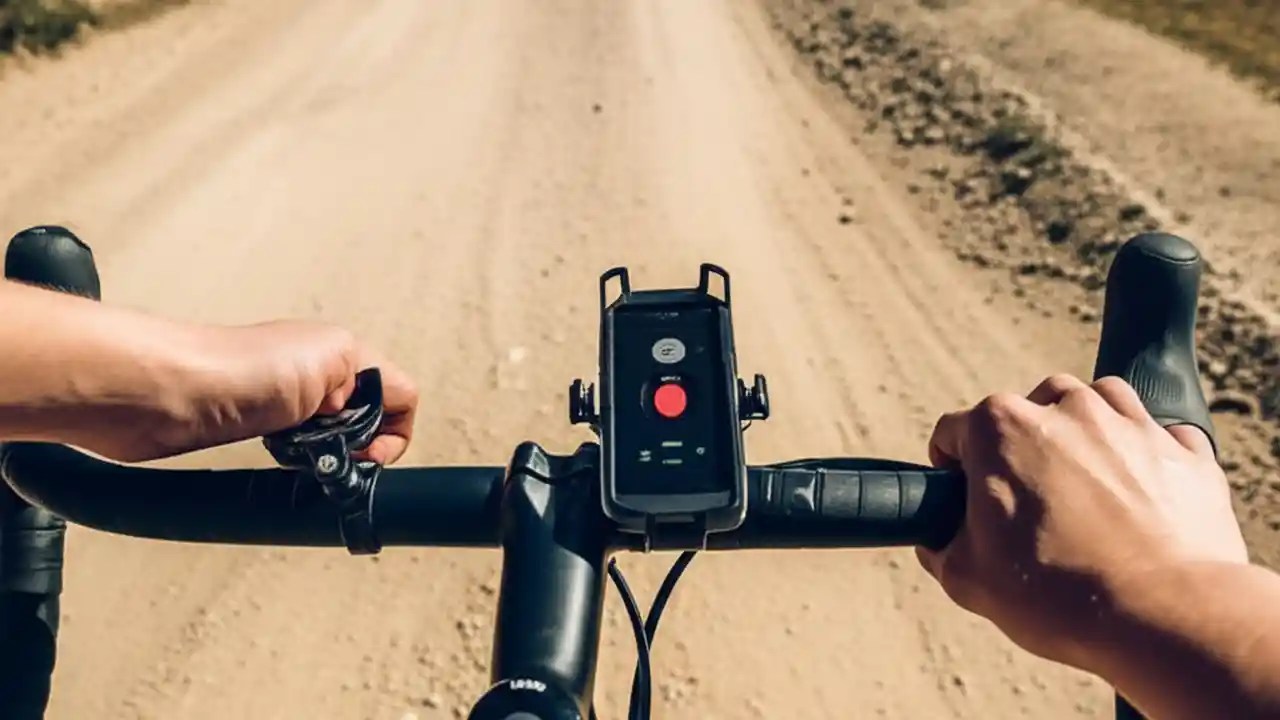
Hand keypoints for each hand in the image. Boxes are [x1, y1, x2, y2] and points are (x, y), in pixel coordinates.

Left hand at [179, 320, 418, 464]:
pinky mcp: (252, 426)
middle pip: (367, 421)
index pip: (399, 396)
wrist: (162, 391)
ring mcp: (283, 402)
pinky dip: (294, 465)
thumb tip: (377, 426)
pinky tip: (279, 461)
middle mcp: (316, 375)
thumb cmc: (235, 367)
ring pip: (331, 441)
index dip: (393, 431)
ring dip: (325, 458)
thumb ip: (373, 388)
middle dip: (358, 447)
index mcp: (342, 353)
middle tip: (336, 459)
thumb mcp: (333, 361)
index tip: (368, 453)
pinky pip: (293, 454)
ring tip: (303, 459)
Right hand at [917, 374, 1246, 669]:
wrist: (1164, 615)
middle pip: (1028, 407)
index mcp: (1000, 428)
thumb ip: (941, 547)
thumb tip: (938, 541)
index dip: (951, 468)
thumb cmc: (1057, 593)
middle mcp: (1065, 408)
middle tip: (1027, 499)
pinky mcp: (1185, 450)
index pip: (953, 431)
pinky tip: (1139, 494)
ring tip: (1084, 486)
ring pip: (1097, 403)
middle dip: (1021, 444)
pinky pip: (1159, 434)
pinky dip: (1145, 454)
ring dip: (1083, 434)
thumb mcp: (967, 579)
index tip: (963, 498)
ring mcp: (1131, 423)